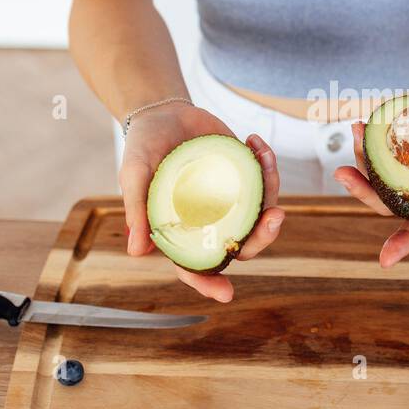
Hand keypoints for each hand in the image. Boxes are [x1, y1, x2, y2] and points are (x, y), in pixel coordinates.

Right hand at [120, 101, 283, 301]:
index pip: (195, 266)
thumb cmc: (142, 148)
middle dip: (262, 237)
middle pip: (240, 245)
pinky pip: (263, 182)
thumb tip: (136, 252)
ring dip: (272, 192)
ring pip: (259, 214)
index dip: (209, 284)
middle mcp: (210, 221)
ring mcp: (230, 201)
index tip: (227, 294)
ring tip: (267, 159)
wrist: (162, 114)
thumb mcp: (134, 175)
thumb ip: (136, 209)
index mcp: (182, 231)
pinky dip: (267, 165)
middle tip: (274, 217)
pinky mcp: (243, 177)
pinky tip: (256, 142)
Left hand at [333, 81, 408, 267]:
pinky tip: (359, 126)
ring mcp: (401, 168)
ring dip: (359, 160)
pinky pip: (372, 153)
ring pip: (373, 177)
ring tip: (356, 131)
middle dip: (361, 191)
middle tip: (342, 173)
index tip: (384, 261)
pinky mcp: (391, 149)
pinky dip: (362, 142)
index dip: (403, 243)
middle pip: (385, 202)